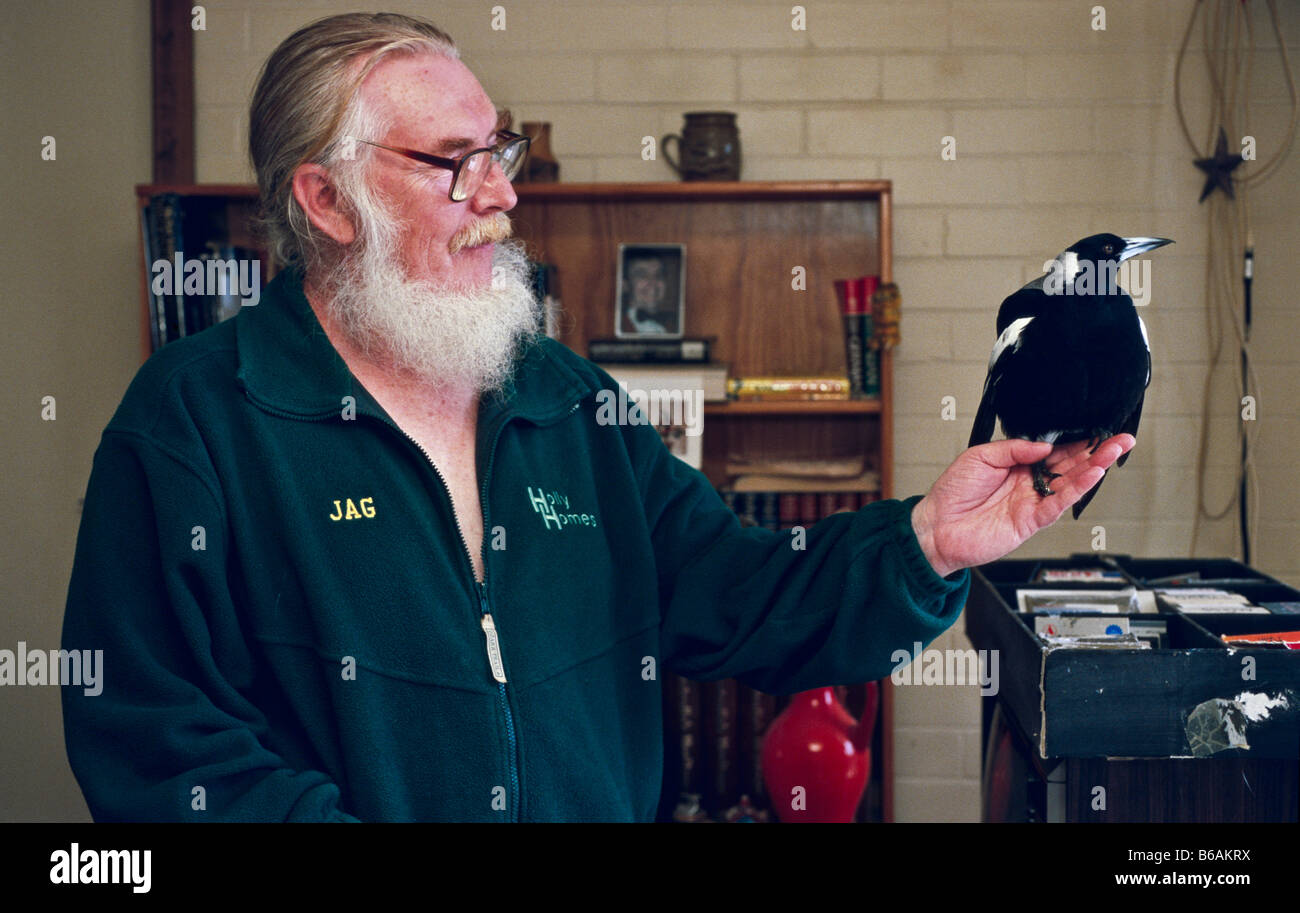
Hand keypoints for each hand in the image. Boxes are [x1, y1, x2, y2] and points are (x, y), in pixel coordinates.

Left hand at [910, 435, 1135, 577]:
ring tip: (1114, 451)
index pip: (1055, 451)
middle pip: (1070, 465)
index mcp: (1018, 465)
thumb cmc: (952, 492)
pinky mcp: (1031, 520)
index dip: (1077, 441)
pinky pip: (1059, 503)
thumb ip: (1014, 449)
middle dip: (1097, 451)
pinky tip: (1092, 474)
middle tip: (1121, 439)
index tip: (1098, 429)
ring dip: (1094, 467)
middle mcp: (1029, 483)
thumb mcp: (980, 456)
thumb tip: (1044, 445)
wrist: (936, 526)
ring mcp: (1032, 502)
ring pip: (1071, 483)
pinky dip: (1077, 489)